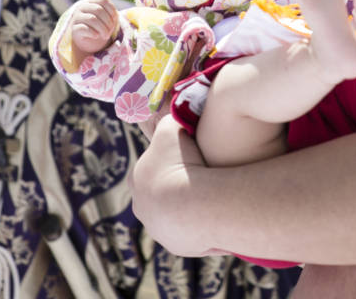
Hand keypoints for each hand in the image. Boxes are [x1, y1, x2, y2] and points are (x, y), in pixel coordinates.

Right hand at [69, 0, 118, 55]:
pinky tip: (96, 36)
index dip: (112, 10)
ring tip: (105, 36)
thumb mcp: (107, 19)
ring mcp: (77, 17)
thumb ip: (113, 15)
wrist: (88, 40)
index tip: (115, 21)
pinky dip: (93, 33)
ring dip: (103, 29)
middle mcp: (82, 7)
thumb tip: (122, 14)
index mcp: (91, 2)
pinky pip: (84, 28)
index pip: (104, 0)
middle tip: (110, 32)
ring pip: (92, 19)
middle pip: (99, 10)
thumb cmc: (99, 27)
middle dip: (108, 22)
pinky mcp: (74, 28)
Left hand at [131, 117, 221, 256]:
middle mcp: (142, 207)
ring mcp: (159, 229)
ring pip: (177, 214)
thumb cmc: (181, 164)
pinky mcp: (177, 245)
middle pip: (163, 192)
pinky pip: (192, 231)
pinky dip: (203, 222)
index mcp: (137, 179)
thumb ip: (171, 119)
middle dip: (181, 185)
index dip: (174, 158)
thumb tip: (176, 111)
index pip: (154, 166)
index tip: (193, 155)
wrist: (194, 206)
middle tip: (205, 176)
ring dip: (192, 206)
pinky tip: (218, 212)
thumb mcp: (172, 128)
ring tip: (215, 195)